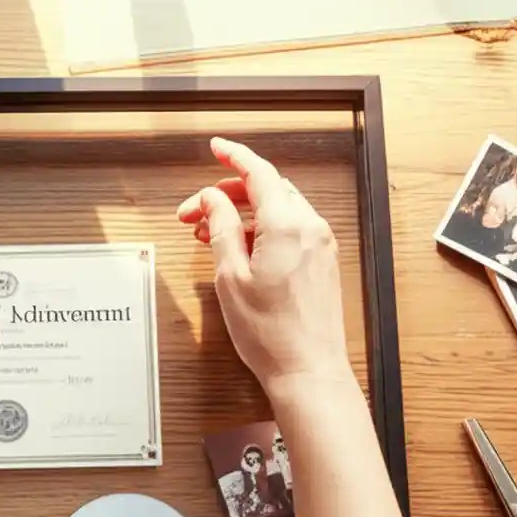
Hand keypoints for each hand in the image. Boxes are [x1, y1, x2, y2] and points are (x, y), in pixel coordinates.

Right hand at [177, 137, 350, 394]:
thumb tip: (211, 199)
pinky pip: (291, 229)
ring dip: (243, 213)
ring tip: (210, 234)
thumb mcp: (230, 276)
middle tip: (194, 212)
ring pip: (278, 209)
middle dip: (228, 193)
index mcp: (287, 226)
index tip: (215, 147)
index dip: (233, 156)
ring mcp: (321, 244)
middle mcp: (310, 228)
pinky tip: (239, 249)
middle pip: (267, 189)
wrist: (308, 370)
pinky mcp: (323, 261)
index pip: (258, 173)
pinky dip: (263, 229)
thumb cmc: (270, 333)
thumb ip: (220, 228)